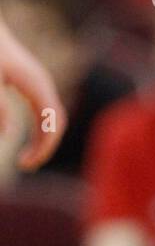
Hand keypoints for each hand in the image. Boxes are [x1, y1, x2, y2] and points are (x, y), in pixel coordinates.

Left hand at [0, 13, 64, 169]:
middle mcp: (42, 84)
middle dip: (45, 146)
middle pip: (56, 121)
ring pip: (51, 116)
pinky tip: (22, 133)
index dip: (43, 147)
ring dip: (42, 138)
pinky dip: (37, 127)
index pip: (53, 123)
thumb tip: (6, 134)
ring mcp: (37, 81)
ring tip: (26, 156)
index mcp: (37, 85)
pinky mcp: (27, 80)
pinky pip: (42, 109)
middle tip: (25, 165)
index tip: (24, 165)